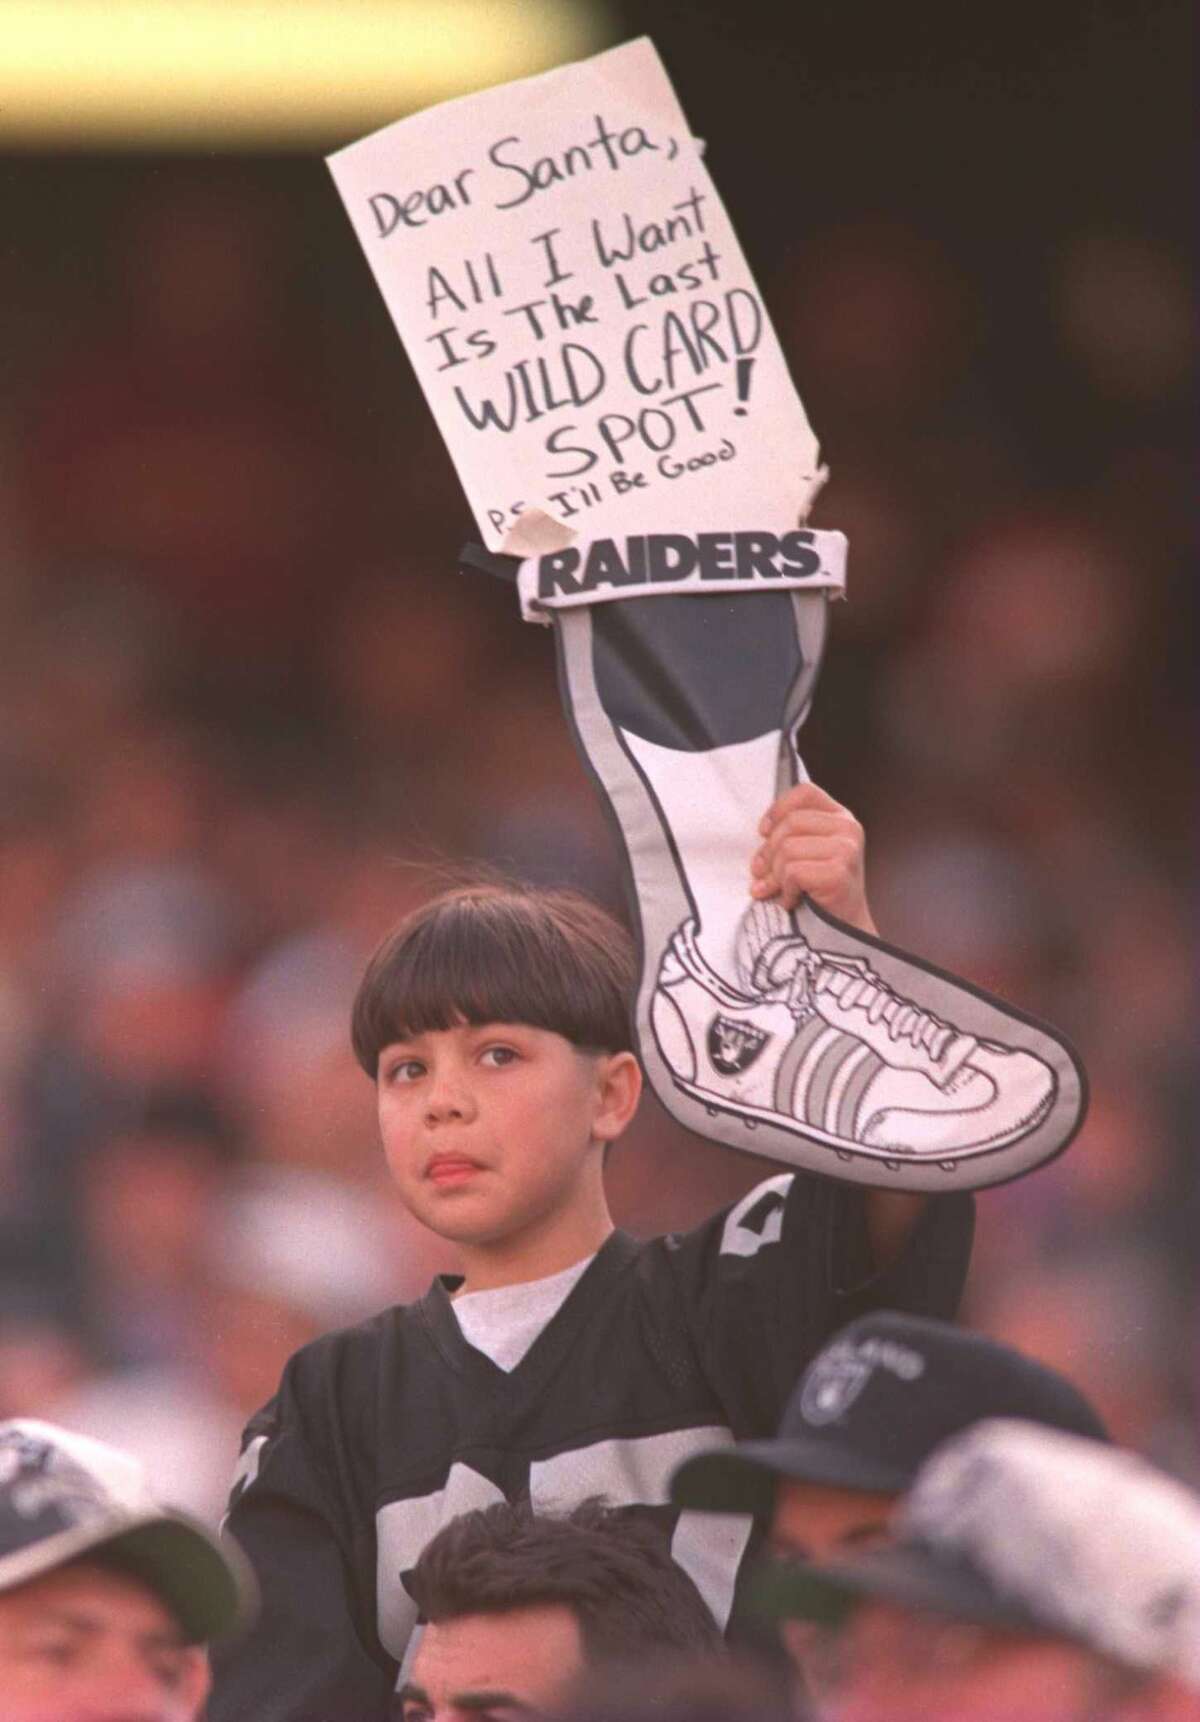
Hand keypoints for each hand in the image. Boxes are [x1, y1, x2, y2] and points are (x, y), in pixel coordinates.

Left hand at [750, 781, 876, 932]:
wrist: (844, 928)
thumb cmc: (820, 889)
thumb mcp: (808, 851)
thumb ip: (791, 833)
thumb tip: (761, 833)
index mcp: (840, 817)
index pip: (805, 792)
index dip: (778, 809)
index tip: (764, 832)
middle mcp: (848, 828)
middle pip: (789, 824)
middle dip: (768, 853)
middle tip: (761, 874)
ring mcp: (847, 849)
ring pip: (787, 849)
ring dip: (775, 876)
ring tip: (780, 890)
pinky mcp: (839, 872)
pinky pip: (793, 872)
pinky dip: (785, 890)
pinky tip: (792, 900)